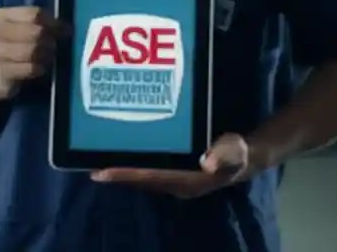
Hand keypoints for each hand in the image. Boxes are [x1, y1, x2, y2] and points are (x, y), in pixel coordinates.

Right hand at [0, 6, 68, 100]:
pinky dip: (40, 68)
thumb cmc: (11, 49)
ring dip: (46, 55)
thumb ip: (40, 25)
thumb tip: (67, 28)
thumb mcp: (20, 31)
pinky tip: (40, 69)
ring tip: (48, 58)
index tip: (65, 30)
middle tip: (53, 47)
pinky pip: (30, 68)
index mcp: (3, 16)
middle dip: (50, 40)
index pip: (34, 14)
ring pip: (33, 50)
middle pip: (36, 31)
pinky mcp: (2, 71)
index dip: (54, 22)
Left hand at [90, 134, 253, 199]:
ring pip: (143, 179)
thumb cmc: (237, 153)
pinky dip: (134, 168)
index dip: (126, 175)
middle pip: (140, 181)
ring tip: (100, 165)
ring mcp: (175, 181)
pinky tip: (123, 159)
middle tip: (92, 169)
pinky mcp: (175, 175)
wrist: (244, 159)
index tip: (103, 173)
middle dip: (117, 176)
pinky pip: (149, 173)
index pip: (150, 178)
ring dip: (123, 174)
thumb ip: (223, 155)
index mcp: (186, 181)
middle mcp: (176, 185)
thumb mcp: (234, 150)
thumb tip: (209, 161)